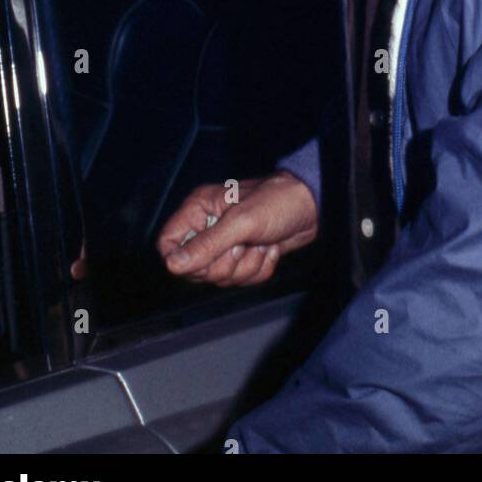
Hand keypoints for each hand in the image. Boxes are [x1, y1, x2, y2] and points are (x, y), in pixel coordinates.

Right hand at [156, 173, 318, 287]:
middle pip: (195, 268)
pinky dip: (259, 269)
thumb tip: (173, 265)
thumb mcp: (241, 223)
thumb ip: (206, 244)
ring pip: (221, 277)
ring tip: (261, 243)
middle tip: (244, 244)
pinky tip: (269, 249)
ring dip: (247, 267)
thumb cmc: (278, 201)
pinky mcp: (244, 256)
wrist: (313, 207)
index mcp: (199, 209)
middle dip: (226, 264)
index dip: (183, 259)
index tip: (206, 259)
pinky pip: (241, 280)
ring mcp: (226, 243)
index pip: (167, 243)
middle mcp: (208, 226)